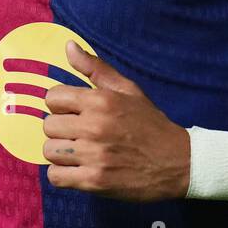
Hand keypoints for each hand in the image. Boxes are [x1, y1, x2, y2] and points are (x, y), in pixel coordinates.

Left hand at [42, 40, 190, 201]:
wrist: (178, 162)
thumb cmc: (150, 123)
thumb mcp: (128, 90)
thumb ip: (95, 68)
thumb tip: (68, 46)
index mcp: (101, 100)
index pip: (53, 97)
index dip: (61, 105)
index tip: (74, 113)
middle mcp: (94, 126)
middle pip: (49, 125)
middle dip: (61, 129)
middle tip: (79, 134)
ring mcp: (94, 155)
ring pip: (49, 151)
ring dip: (61, 153)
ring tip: (79, 153)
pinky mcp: (95, 181)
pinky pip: (55, 177)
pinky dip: (63, 175)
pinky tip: (77, 170)